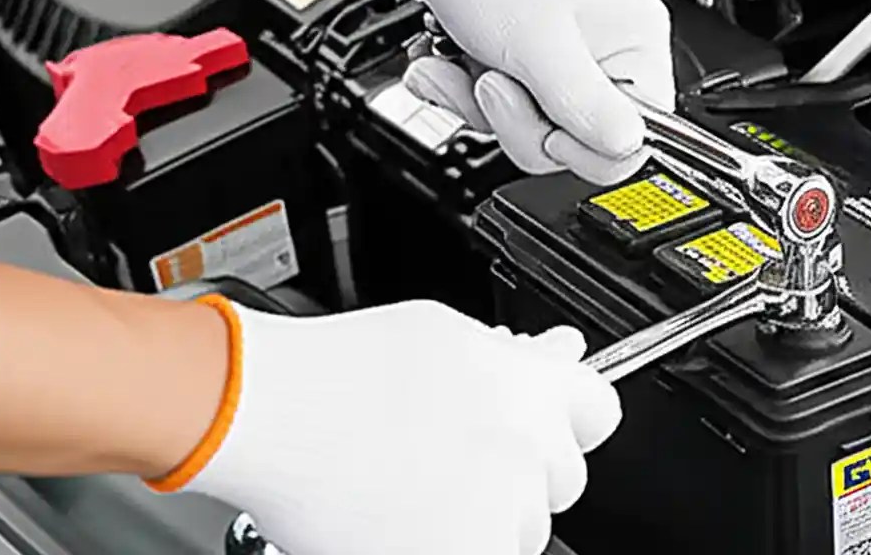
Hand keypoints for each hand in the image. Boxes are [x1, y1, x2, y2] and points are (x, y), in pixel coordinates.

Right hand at [181, 300, 620, 554]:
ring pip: (522, 528)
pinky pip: (483, 552)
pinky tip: (403, 509)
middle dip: (522, 465)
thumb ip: (518, 356)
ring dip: (488, 512)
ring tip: (416, 479)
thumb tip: (562, 351)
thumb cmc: (343, 370)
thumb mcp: (447, 337)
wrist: (271, 412)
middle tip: (458, 449)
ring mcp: (494, 516)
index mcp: (533, 390)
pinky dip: (451, 540)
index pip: (600, 409)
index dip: (567, 413)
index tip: (543, 419)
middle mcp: (527, 455)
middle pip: (562, 476)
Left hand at [347, 0, 674, 184]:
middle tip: (495, 84)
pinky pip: (499, 107)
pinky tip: (446, 64)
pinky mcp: (520, 58)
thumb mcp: (540, 48)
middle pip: (574, 139)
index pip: (635, 137)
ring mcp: (561, 56)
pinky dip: (463, 92)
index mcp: (636, 44)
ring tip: (461, 65)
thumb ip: (585, 109)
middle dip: (518, 121)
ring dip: (479, 105)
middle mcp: (606, 51)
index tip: (548, 130)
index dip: (584, 147)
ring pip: (530, 126)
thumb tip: (628, 149)